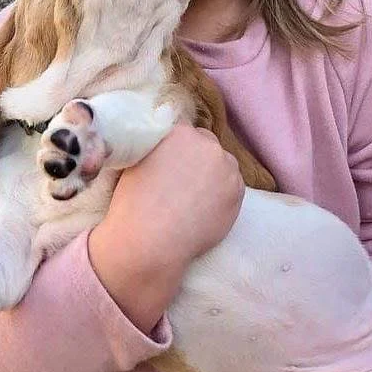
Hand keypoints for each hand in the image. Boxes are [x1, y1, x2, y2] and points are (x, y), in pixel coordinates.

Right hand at [89, 125, 243, 331]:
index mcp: (179, 132)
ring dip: (215, 175)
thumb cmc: (134, 204)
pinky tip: (206, 210)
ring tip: (196, 199)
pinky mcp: (238, 191)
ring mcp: (226, 167)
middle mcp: (206, 144)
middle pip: (207, 144)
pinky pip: (233, 188)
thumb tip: (165, 151)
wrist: (151, 240)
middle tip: (186, 182)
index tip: (175, 164)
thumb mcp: (136, 162)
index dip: (180, 149)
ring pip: (224, 166)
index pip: (186, 132)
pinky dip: (223, 196)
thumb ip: (157, 148)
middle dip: (198, 159)